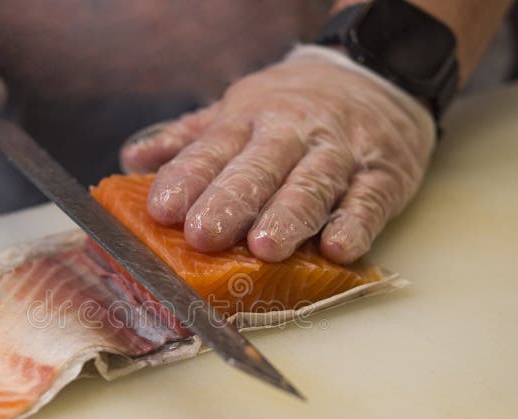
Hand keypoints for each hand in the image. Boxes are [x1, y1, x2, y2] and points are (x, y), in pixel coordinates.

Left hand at [120, 46, 435, 263]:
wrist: (376, 71)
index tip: (162, 209)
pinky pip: (371, 199)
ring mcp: (342, 153)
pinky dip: (357, 222)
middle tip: (204, 235)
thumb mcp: (237, 109)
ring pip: (314, 184)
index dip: (189, 178)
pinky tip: (339, 247)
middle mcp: (294, 133)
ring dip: (290, 215)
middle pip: (260, 167)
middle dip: (231, 201)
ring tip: (265, 247)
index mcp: (250, 118)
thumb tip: (132, 159)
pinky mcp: (385, 173)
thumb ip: (189, 138)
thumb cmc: (294, 104)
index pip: (215, 148)